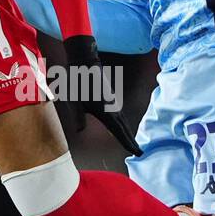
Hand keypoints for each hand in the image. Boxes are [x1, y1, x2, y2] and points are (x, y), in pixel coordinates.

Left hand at [63, 34, 141, 156]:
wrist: (85, 62)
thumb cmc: (78, 82)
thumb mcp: (75, 101)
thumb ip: (78, 116)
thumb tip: (79, 130)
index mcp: (105, 111)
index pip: (119, 131)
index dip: (128, 143)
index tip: (137, 153)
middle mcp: (112, 108)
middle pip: (124, 128)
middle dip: (130, 141)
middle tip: (139, 153)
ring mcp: (112, 103)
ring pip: (122, 122)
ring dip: (127, 133)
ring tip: (132, 144)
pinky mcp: (110, 99)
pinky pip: (119, 116)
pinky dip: (122, 124)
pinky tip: (121, 127)